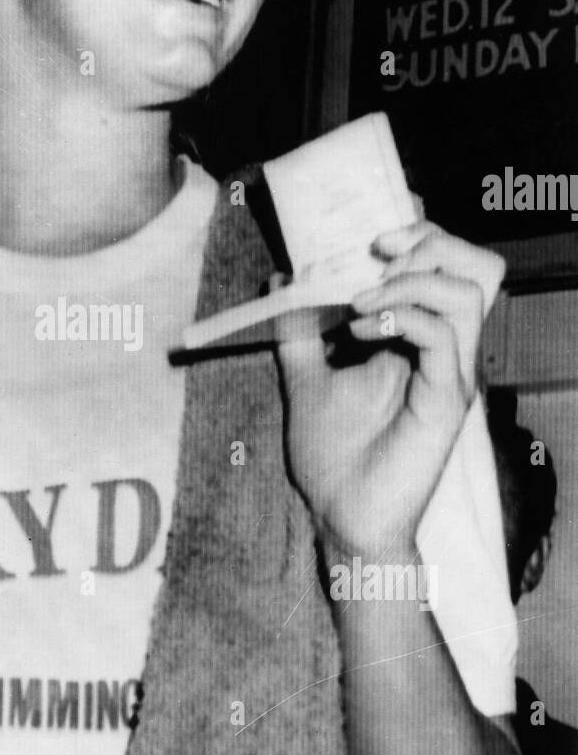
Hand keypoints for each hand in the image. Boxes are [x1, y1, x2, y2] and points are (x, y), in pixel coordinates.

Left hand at [276, 222, 503, 559]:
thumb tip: (281, 282)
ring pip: (466, 294)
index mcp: (420, 340)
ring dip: (409, 282)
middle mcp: (445, 351)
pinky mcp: (446, 400)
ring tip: (360, 301)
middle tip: (374, 255)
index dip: (421, 235)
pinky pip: (444, 339)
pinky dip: (401, 320)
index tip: (371, 238)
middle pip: (474, 267)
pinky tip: (359, 331)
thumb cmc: (333, 458)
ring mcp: (451, 374)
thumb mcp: (304, 380)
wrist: (341, 518)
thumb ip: (297, 333)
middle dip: (426, 244)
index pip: (449, 266)